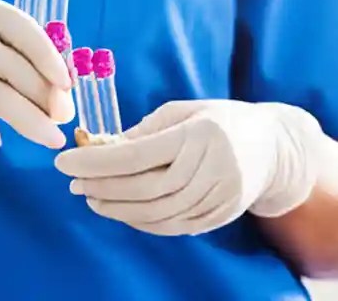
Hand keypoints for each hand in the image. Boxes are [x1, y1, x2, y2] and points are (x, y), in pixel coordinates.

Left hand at [55, 100, 328, 235]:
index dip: (96, 162)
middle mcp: (212, 166)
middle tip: (73, 184)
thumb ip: (142, 131)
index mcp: (199, 133)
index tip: (64, 163)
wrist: (274, 147)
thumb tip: (98, 147)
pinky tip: (120, 211)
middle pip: (145, 188)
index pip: (137, 155)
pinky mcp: (222, 215)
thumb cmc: (219, 121)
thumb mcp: (183, 111)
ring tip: (91, 198)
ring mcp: (220, 195)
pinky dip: (142, 222)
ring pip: (158, 213)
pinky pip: (174, 226)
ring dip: (118, 209)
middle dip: (102, 187)